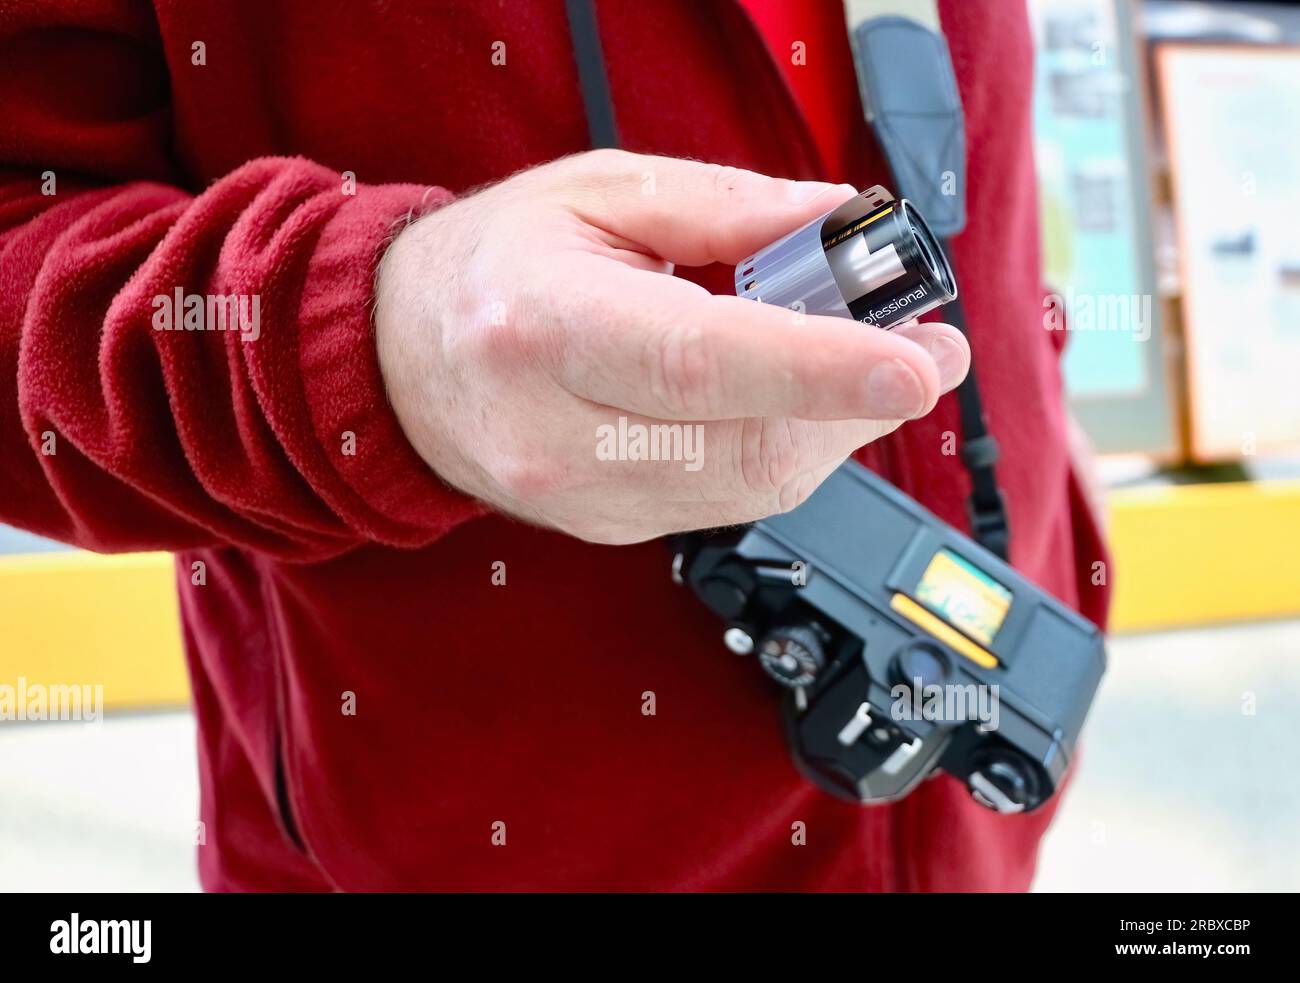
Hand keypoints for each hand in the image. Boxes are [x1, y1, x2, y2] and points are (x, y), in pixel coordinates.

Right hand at [375, 150, 968, 543]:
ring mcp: (579, 497)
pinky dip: (783, 451)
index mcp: (544, 325)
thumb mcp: (600, 193)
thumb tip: (841, 225)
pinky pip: (729, 503)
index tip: (918, 364)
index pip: (698, 362)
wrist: (402, 360)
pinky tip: (788, 403)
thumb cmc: (495, 265)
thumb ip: (727, 208)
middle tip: (926, 350)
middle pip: (747, 446)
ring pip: (753, 488)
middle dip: (859, 403)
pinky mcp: (607, 527)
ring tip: (860, 367)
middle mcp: (555, 432)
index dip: (818, 368)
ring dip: (832, 430)